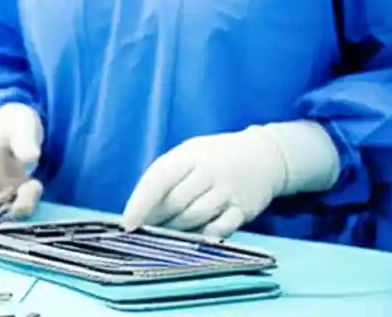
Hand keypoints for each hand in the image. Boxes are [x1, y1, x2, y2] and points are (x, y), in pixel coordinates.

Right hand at [0, 103, 43, 227]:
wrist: (17, 122)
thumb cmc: (15, 120)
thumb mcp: (22, 123)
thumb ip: (25, 139)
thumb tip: (31, 159)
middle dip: (9, 215)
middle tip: (30, 192)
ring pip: (5, 216)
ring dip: (22, 207)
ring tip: (34, 183)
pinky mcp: (10, 196)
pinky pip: (16, 211)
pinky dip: (27, 204)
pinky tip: (34, 184)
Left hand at [122, 122, 340, 237]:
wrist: (264, 156)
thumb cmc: (214, 158)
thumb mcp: (188, 155)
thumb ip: (166, 178)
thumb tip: (140, 211)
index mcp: (189, 155)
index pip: (159, 179)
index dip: (140, 203)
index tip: (127, 223)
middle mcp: (210, 171)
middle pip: (175, 202)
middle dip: (156, 220)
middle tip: (146, 229)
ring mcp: (229, 191)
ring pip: (195, 217)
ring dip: (176, 229)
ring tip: (166, 233)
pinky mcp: (244, 210)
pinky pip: (219, 229)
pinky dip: (202, 236)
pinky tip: (192, 237)